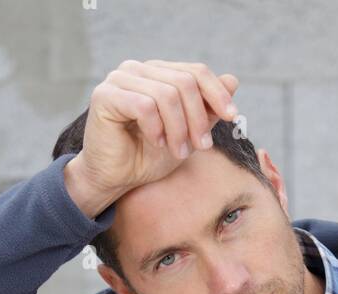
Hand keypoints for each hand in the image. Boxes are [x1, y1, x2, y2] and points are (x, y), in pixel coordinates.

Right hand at [65, 59, 239, 211]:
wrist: (114, 179)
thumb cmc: (146, 158)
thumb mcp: (186, 135)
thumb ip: (206, 110)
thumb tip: (232, 80)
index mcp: (157, 74)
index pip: (194, 71)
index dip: (216, 92)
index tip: (231, 116)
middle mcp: (138, 70)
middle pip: (184, 82)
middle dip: (198, 118)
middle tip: (201, 147)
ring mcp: (120, 79)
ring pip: (166, 94)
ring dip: (179, 129)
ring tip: (178, 152)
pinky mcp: (105, 95)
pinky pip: (144, 105)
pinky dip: (156, 128)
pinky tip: (156, 143)